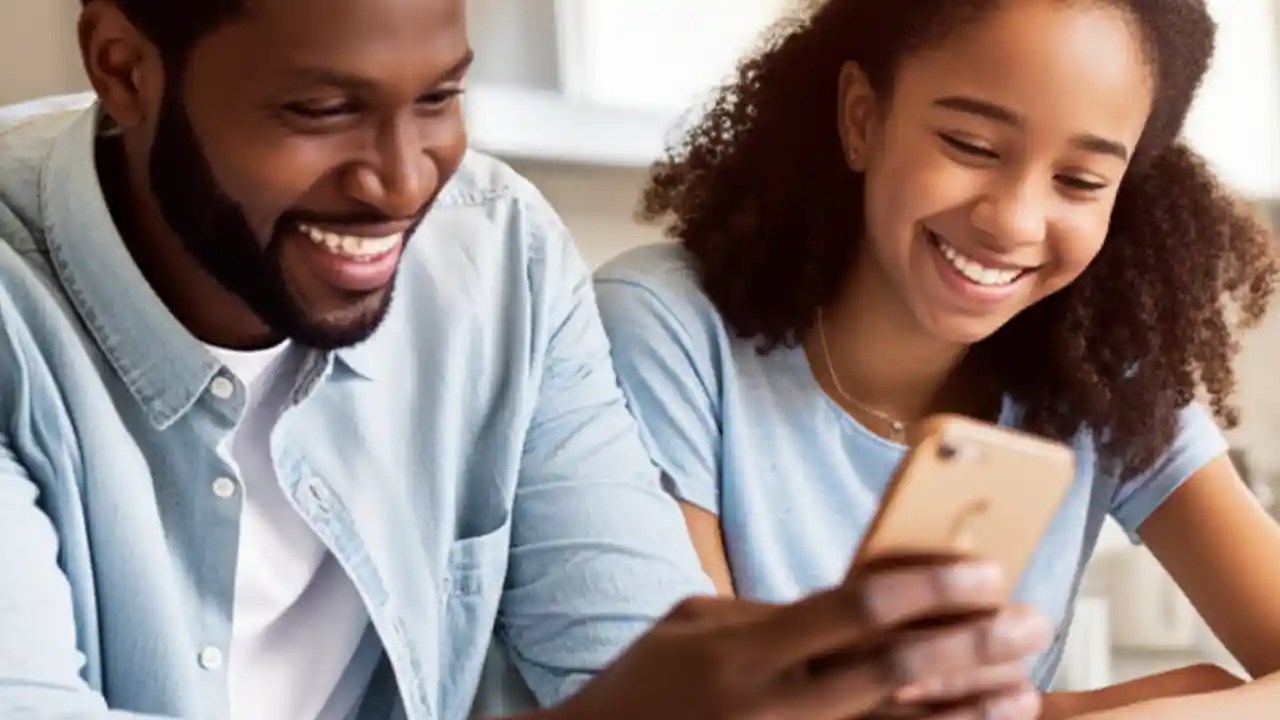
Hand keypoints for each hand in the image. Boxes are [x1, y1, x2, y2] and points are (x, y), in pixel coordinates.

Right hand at [548, 559, 1050, 719]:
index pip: (849, 608)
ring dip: (966, 711)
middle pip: (890, 672)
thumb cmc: (647, 681)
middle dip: (967, 645)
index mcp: (744, 651)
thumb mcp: (692, 623)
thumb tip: (850, 605)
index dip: (923, 588)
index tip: (982, 569)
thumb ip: (771, 612)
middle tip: (1029, 622)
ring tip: (1023, 690)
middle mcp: (772, 706)